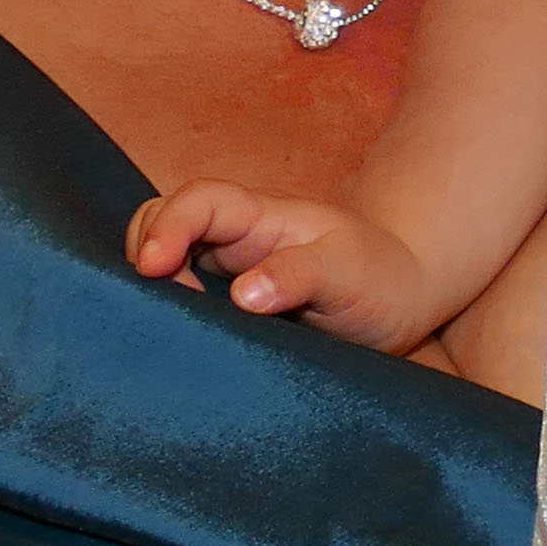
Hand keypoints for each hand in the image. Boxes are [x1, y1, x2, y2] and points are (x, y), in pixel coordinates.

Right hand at [127, 179, 447, 351]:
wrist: (403, 302)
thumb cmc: (380, 278)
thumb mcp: (349, 272)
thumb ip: (300, 275)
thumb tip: (243, 296)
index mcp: (263, 217)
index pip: (200, 200)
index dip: (168, 225)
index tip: (154, 268)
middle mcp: (236, 240)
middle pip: (164, 223)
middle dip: (143, 255)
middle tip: (159, 310)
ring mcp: (227, 273)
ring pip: (165, 265)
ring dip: (151, 290)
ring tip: (166, 332)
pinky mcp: (227, 309)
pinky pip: (182, 302)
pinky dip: (167, 315)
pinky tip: (172, 345)